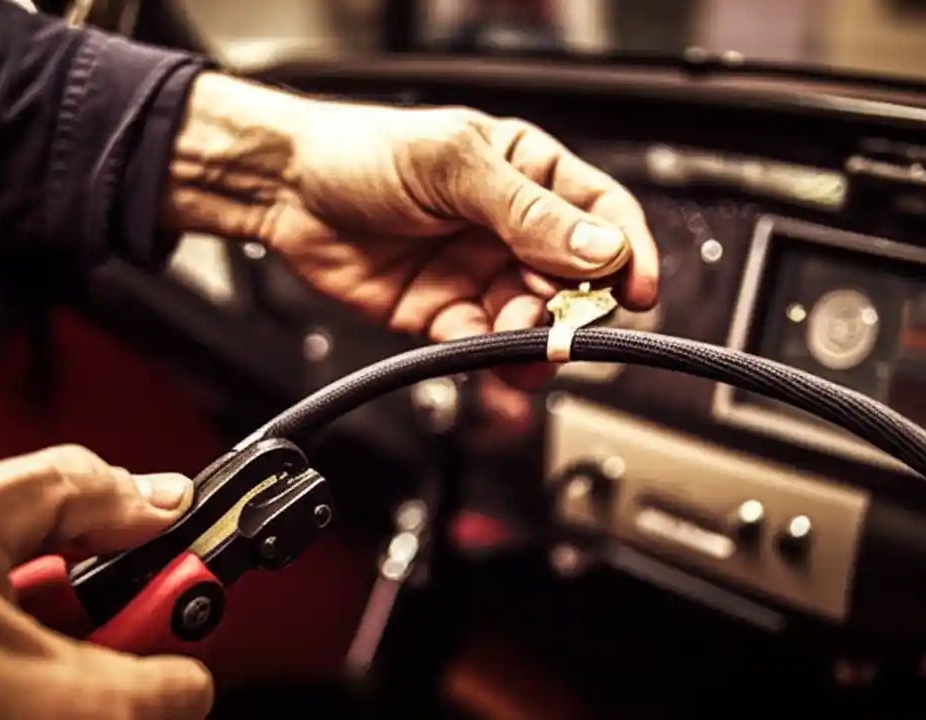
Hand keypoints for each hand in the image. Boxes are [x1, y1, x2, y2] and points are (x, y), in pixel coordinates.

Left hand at [163, 74, 658, 345]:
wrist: (287, 192)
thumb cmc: (363, 153)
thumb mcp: (452, 165)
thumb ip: (526, 212)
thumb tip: (597, 249)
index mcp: (527, 174)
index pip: (600, 215)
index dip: (627, 253)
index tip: (638, 289)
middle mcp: (511, 228)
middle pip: (574, 280)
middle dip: (576, 307)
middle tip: (564, 323)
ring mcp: (479, 274)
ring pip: (532, 322)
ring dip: (535, 341)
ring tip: (524, 347)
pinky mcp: (444, 316)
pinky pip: (482, 347)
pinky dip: (491, 360)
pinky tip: (490, 361)